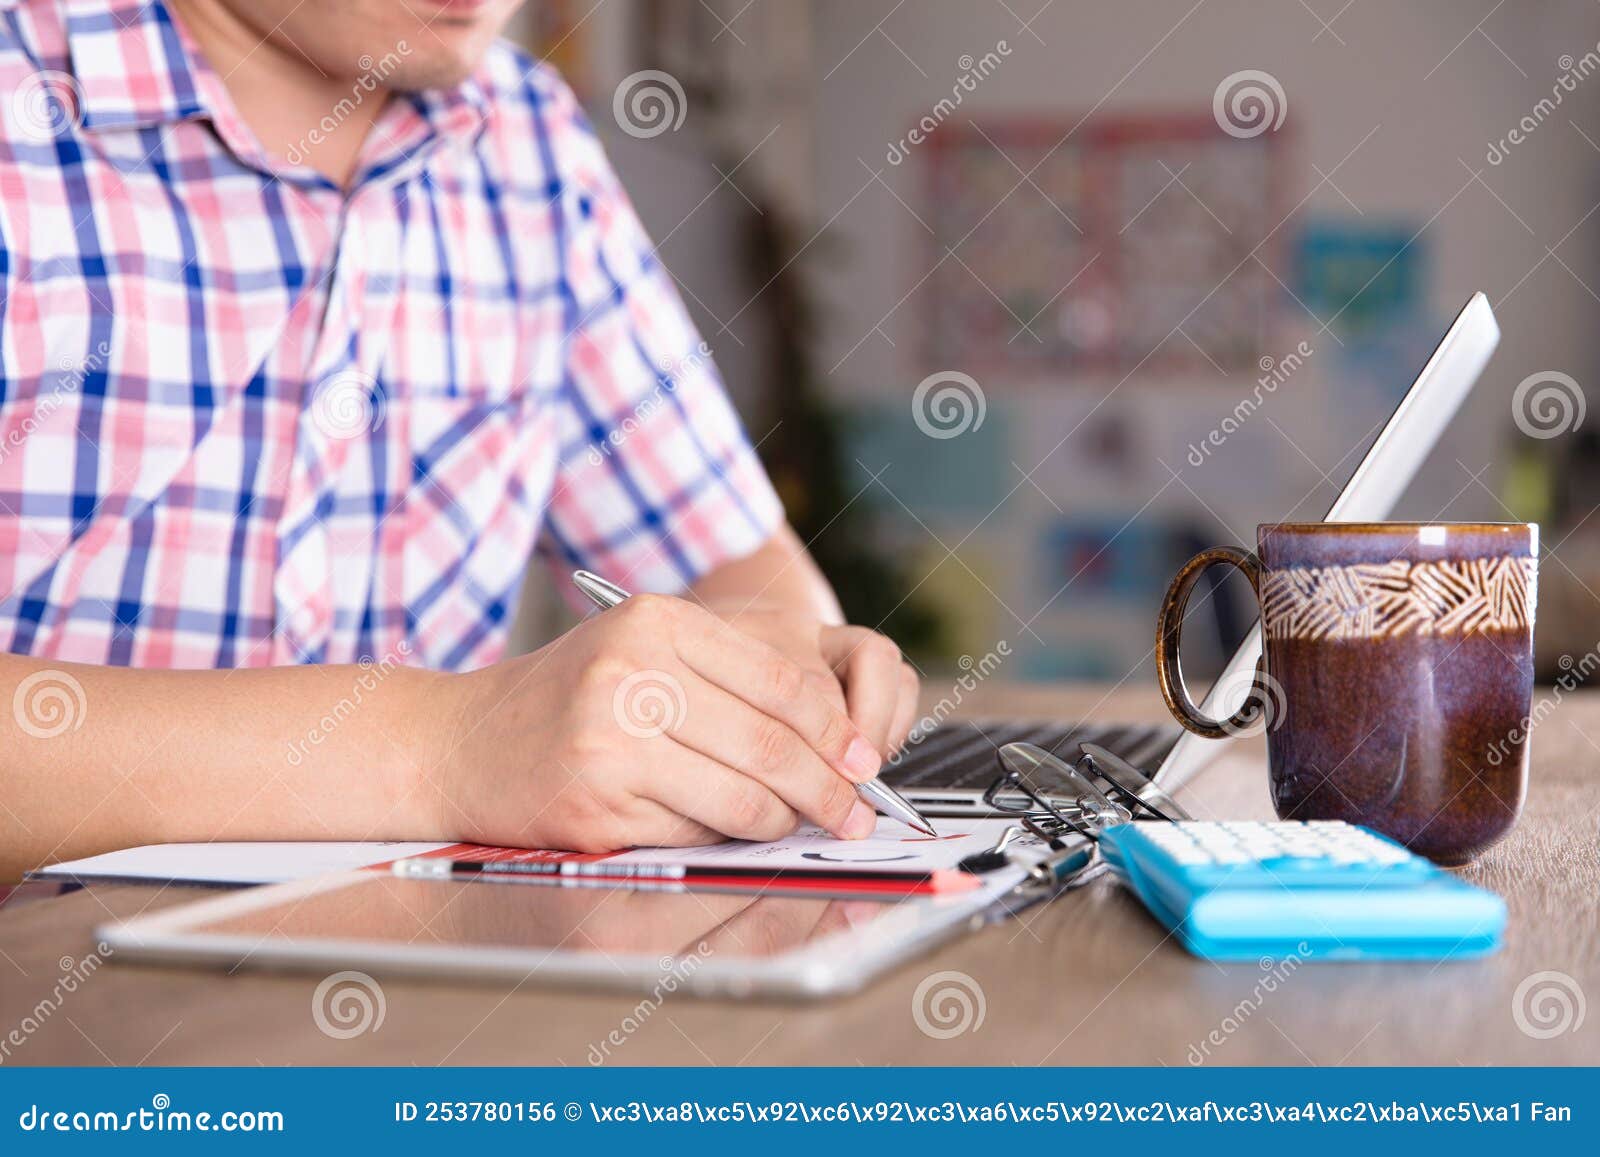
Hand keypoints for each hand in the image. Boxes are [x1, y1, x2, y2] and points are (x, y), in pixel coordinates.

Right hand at [431, 595, 886, 852]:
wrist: (462, 742)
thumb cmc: (569, 697)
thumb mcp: (644, 652)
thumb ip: (732, 683)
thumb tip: (837, 746)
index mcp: (658, 622)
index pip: (783, 682)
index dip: (837, 731)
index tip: (863, 762)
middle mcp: (634, 672)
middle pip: (771, 744)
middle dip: (827, 789)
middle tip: (854, 813)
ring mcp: (613, 741)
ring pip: (742, 796)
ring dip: (784, 821)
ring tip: (800, 825)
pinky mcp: (599, 804)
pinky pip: (696, 830)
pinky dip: (724, 837)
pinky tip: (726, 830)